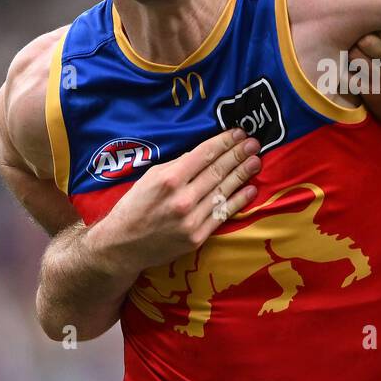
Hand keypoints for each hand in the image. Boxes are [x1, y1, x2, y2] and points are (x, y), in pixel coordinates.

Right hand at [88, 129, 260, 276]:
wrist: (123, 246)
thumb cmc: (134, 207)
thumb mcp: (150, 177)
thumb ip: (177, 165)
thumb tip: (202, 154)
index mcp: (169, 179)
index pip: (204, 155)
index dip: (224, 142)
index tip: (238, 133)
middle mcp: (182, 198)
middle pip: (217, 171)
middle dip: (238, 154)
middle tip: (254, 143)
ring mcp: (191, 219)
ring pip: (223, 191)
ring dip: (243, 174)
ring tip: (256, 161)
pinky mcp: (197, 237)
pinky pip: (222, 214)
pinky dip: (238, 201)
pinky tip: (250, 189)